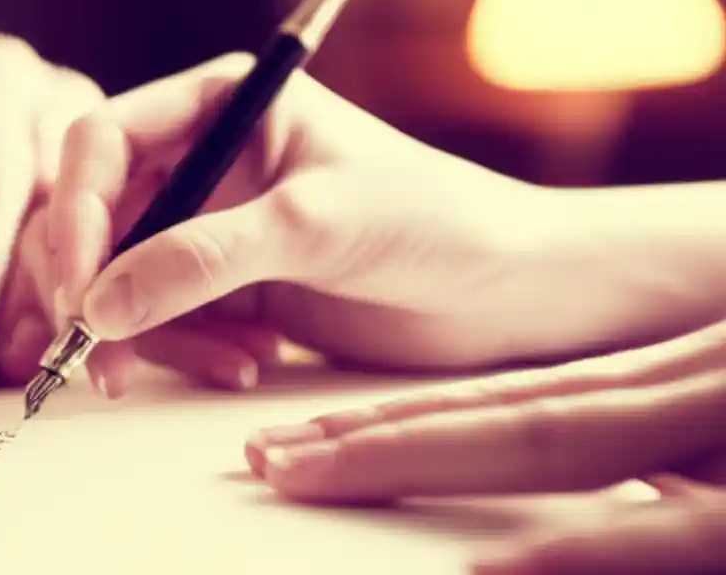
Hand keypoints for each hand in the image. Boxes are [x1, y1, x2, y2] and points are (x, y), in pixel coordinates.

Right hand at [28, 54, 711, 395]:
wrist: (508, 291)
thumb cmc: (434, 221)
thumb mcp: (316, 225)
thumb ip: (203, 257)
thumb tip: (99, 303)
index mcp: (221, 104)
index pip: (103, 143)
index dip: (76, 211)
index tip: (81, 285)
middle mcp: (203, 161)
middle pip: (95, 218)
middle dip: (98, 288)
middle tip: (107, 354)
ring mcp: (209, 228)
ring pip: (119, 281)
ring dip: (150, 334)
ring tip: (231, 362)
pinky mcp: (223, 288)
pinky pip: (160, 323)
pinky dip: (185, 352)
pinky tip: (249, 362)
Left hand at [243, 321, 725, 573]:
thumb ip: (657, 468)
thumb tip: (559, 514)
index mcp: (671, 388)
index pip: (513, 401)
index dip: (401, 421)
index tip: (304, 439)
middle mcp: (683, 393)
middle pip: (505, 415)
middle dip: (373, 439)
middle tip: (261, 458)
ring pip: (555, 440)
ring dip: (418, 455)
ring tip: (299, 473)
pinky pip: (685, 539)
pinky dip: (584, 554)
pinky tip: (483, 569)